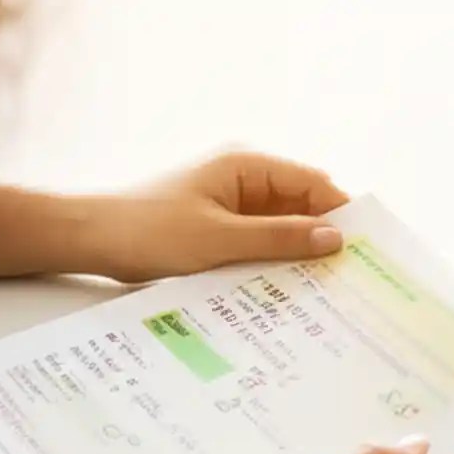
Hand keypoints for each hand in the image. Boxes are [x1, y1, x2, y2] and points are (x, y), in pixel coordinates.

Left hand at [77, 151, 349, 282]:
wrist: (87, 238)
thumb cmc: (147, 231)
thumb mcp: (219, 240)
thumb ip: (279, 238)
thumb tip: (334, 239)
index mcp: (246, 165)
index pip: (314, 183)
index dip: (342, 214)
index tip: (365, 250)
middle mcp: (244, 177)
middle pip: (303, 204)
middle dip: (324, 237)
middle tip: (348, 277)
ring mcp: (232, 201)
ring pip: (284, 226)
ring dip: (298, 253)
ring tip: (322, 288)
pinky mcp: (220, 224)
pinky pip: (262, 239)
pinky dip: (275, 259)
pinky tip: (286, 287)